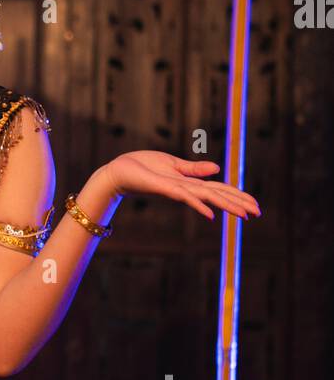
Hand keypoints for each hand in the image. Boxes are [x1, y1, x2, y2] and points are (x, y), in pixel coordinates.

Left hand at [102, 152, 260, 220]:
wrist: (120, 171)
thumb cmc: (143, 167)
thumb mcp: (173, 164)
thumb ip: (194, 169)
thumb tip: (218, 169)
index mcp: (190, 183)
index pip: (219, 189)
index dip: (237, 196)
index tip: (254, 204)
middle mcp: (186, 189)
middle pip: (218, 196)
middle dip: (238, 204)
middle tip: (258, 213)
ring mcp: (177, 190)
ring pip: (207, 198)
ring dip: (227, 206)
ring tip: (244, 215)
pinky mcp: (165, 188)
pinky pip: (185, 197)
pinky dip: (198, 205)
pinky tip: (211, 215)